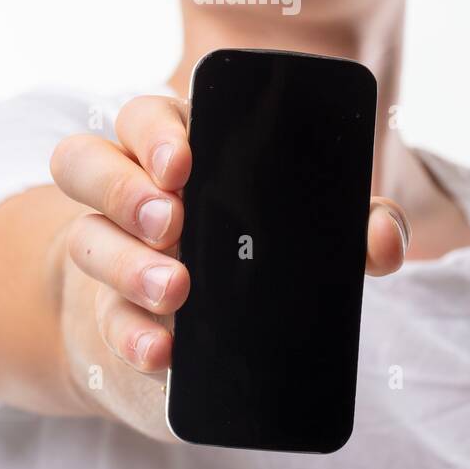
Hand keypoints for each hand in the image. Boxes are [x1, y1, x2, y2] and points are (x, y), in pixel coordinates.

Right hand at [51, 94, 409, 440]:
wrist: (214, 332)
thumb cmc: (262, 249)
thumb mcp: (309, 232)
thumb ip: (354, 226)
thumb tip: (384, 238)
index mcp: (176, 149)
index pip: (145, 118)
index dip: (155, 134)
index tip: (184, 164)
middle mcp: (130, 192)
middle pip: (85, 162)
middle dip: (124, 190)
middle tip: (173, 223)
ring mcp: (111, 252)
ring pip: (85, 238)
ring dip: (125, 263)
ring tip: (175, 289)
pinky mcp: (110, 314)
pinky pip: (105, 318)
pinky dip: (131, 334)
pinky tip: (162, 350)